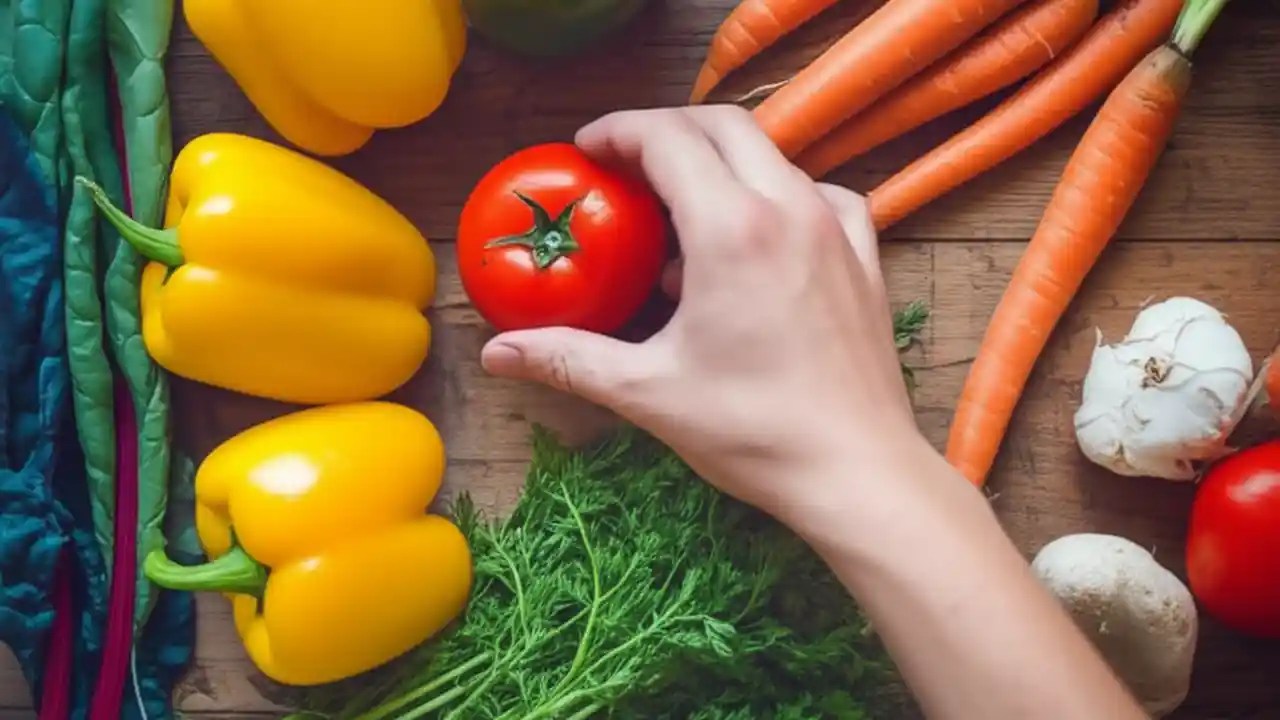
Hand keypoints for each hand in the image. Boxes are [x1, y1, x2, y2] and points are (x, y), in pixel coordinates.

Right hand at [480, 106, 927, 527]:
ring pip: (772, 156)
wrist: (857, 470)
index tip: (585, 150)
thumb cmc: (752, 430)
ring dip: (720, 162)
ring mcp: (836, 228)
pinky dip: (780, 194)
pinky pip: (821, 194)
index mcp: (731, 228)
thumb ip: (569, 359)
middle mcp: (789, 208)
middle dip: (667, 131)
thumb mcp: (648, 391)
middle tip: (624, 164)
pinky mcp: (865, 257)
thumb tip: (496, 353)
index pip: (668, 139)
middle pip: (723, 126)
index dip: (619, 132)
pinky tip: (762, 234)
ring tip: (680, 213)